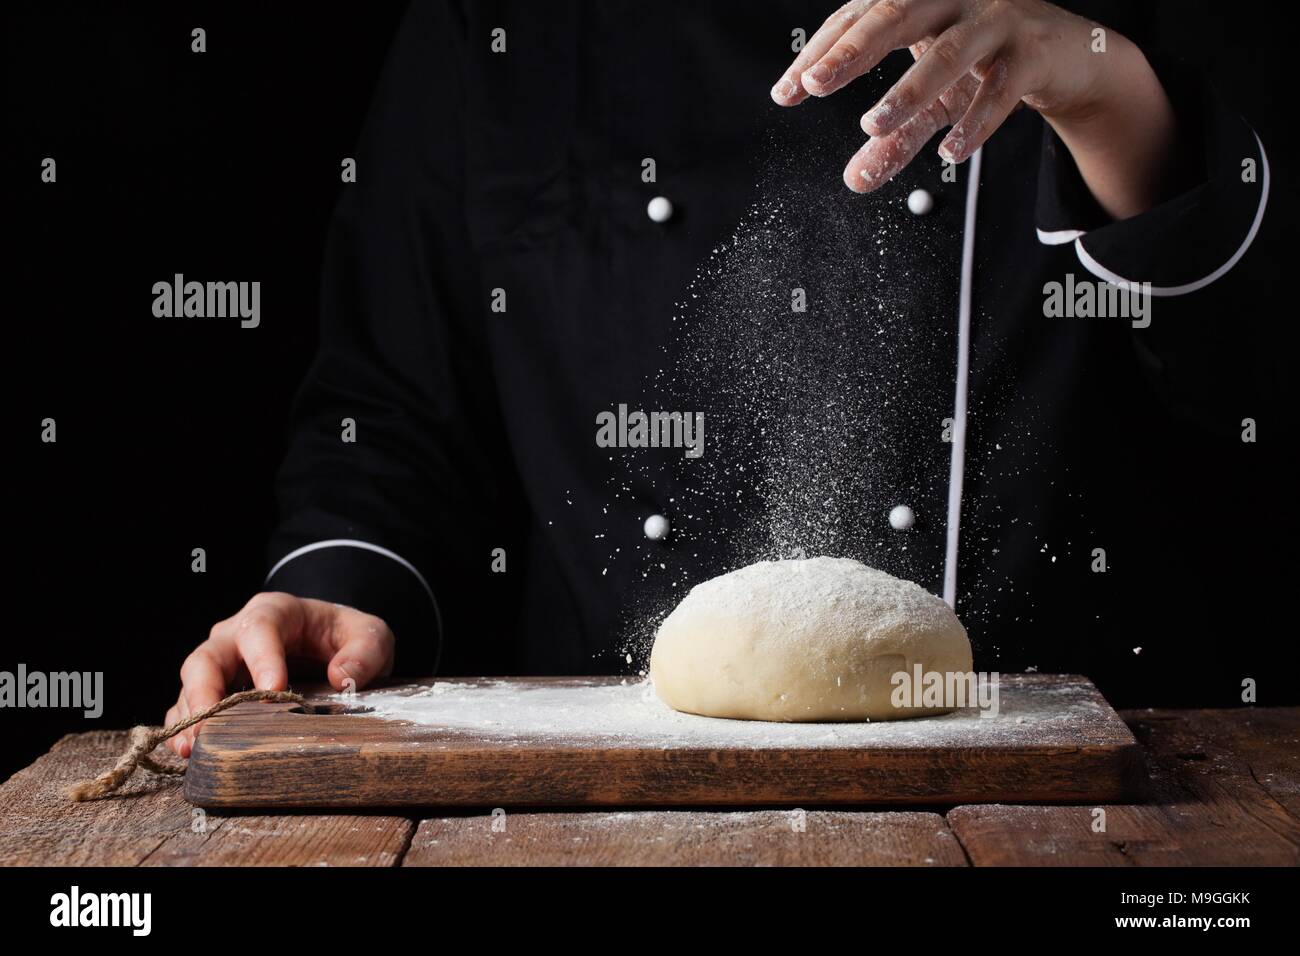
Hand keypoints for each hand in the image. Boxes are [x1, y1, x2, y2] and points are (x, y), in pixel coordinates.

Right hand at [165, 592, 394, 756]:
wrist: (331, 644)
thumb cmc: (345, 636)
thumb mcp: (370, 634)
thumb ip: (365, 651)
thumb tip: (342, 679)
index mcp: (275, 612)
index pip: (259, 629)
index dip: (263, 660)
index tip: (274, 692)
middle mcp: (236, 635)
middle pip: (208, 658)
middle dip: (206, 693)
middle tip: (210, 727)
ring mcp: (221, 664)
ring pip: (191, 684)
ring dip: (191, 716)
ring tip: (193, 748)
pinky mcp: (215, 691)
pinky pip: (187, 707)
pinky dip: (184, 729)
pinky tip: (188, 753)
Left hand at [772, 0, 1177, 218]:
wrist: (1066, 54)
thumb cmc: (986, 66)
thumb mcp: (934, 104)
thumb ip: (893, 139)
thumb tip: (854, 182)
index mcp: (918, 1)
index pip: (856, 18)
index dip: (820, 53)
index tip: (785, 93)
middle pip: (895, 14)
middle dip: (852, 50)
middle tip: (814, 85)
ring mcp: (995, 20)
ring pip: (949, 51)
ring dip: (909, 90)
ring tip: (872, 126)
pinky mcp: (1031, 51)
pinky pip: (1001, 89)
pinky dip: (975, 121)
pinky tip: (950, 155)